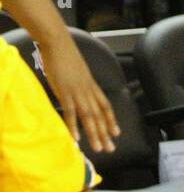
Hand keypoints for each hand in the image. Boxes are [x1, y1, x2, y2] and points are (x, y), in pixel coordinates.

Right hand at [39, 30, 118, 151]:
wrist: (58, 42)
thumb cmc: (65, 54)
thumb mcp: (77, 70)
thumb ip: (79, 81)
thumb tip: (78, 89)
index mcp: (91, 84)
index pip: (105, 105)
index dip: (111, 120)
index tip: (116, 133)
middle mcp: (87, 90)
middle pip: (99, 115)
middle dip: (105, 133)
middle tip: (111, 148)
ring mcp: (77, 91)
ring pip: (89, 117)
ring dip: (94, 134)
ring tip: (99, 148)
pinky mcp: (64, 92)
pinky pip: (71, 112)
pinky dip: (74, 127)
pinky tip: (76, 139)